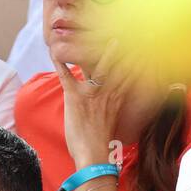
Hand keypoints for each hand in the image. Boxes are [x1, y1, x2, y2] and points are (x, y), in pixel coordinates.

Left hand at [51, 38, 146, 166]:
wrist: (94, 157)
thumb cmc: (102, 146)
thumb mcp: (112, 124)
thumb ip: (111, 110)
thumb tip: (109, 108)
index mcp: (117, 99)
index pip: (128, 74)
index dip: (132, 61)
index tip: (135, 49)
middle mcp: (107, 92)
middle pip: (116, 65)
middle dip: (118, 50)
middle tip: (119, 35)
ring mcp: (91, 93)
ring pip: (96, 65)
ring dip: (94, 49)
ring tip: (92, 34)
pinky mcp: (75, 97)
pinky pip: (66, 74)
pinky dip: (59, 62)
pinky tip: (54, 52)